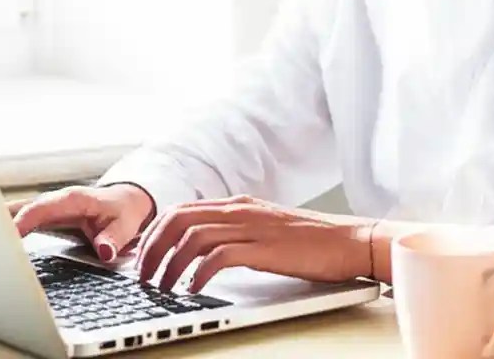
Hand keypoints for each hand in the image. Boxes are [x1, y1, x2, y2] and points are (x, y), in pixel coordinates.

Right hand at [9, 183, 154, 262]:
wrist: (125, 201)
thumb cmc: (123, 212)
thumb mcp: (125, 225)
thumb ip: (114, 238)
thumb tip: (104, 251)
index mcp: (72, 199)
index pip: (40, 208)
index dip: (23, 221)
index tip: (8, 235)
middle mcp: (54, 200)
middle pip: (18, 207)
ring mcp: (46, 207)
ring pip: (13, 212)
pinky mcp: (41, 216)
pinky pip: (16, 218)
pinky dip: (0, 226)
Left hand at [134, 195, 372, 293]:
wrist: (350, 240)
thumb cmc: (312, 240)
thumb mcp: (265, 229)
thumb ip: (236, 232)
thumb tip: (202, 250)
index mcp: (237, 204)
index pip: (181, 210)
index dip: (155, 232)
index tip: (143, 256)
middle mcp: (239, 210)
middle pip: (178, 219)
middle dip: (153, 247)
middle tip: (143, 274)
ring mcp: (251, 227)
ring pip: (192, 237)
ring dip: (170, 263)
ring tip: (163, 285)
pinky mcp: (263, 248)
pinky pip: (218, 256)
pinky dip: (198, 272)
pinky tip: (193, 287)